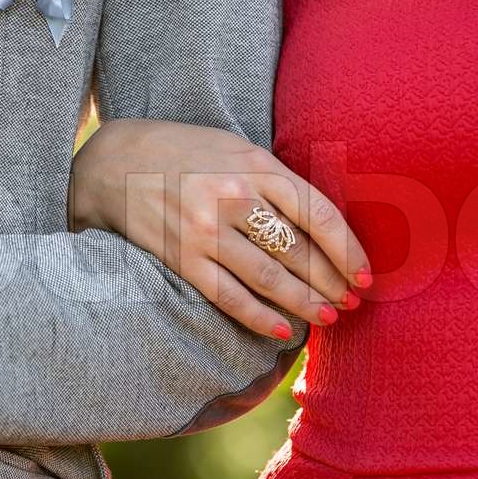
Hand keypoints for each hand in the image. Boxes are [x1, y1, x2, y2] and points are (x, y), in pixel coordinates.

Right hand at [69, 118, 370, 337]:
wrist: (112, 163)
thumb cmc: (183, 153)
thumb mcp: (234, 149)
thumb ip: (273, 180)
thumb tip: (319, 224)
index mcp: (254, 165)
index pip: (317, 213)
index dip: (347, 249)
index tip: (365, 274)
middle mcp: (233, 197)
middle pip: (298, 250)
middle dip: (332, 282)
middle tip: (351, 302)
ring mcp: (206, 230)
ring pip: (270, 277)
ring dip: (305, 302)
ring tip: (327, 317)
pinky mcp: (182, 257)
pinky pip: (229, 295)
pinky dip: (260, 316)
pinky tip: (283, 329)